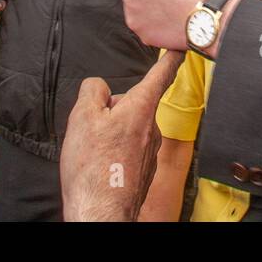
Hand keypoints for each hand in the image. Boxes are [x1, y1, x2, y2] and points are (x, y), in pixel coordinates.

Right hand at [61, 51, 184, 221]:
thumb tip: (100, 89)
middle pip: (133, 105)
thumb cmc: (92, 169)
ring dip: (111, 133)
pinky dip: (113, 153)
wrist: (101, 213)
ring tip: (93, 153)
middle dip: (114, 110)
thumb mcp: (82, 117)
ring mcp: (149, 151)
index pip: (160, 75)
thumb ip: (92, 91)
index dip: (169, 58)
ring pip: (128, 128)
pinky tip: (100, 166)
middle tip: (92, 128)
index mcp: (140, 109)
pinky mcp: (144, 170)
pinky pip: (127, 150)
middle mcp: (151, 129)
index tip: (179, 48)